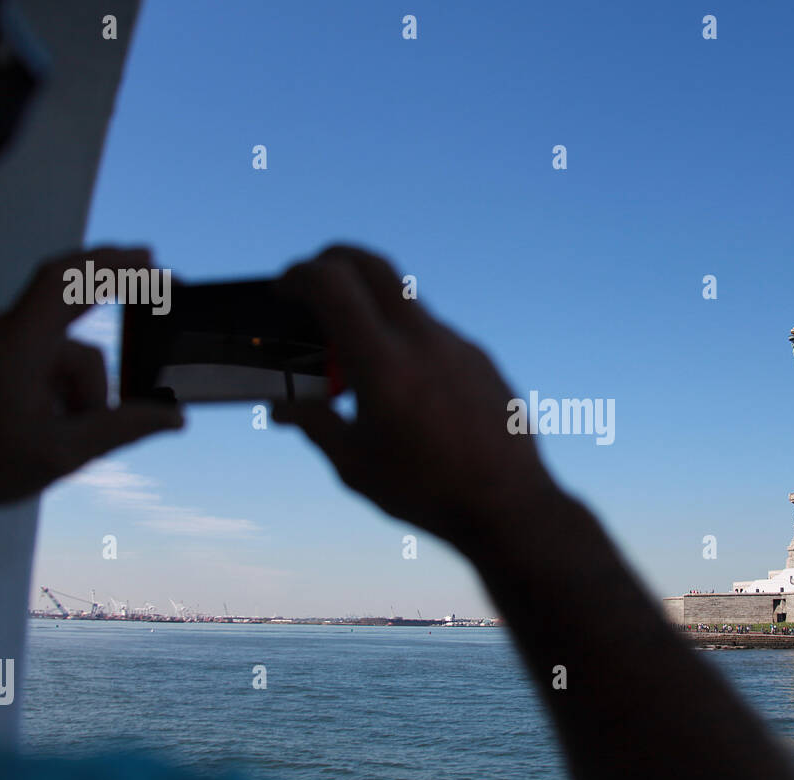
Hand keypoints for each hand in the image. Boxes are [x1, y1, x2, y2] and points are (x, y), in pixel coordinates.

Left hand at [0, 247, 183, 538]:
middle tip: (158, 287)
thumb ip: (123, 429)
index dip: (110, 263)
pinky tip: (63, 423)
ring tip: (73, 431)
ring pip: (71, 350)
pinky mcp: (2, 362)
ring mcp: (3, 347)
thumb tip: (173, 417)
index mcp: (19, 345)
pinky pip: (53, 361)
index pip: (66, 281)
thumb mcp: (62, 452)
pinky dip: (70, 388)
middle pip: (70, 294)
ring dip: (87, 387)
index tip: (149, 257)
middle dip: (113, 286)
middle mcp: (9, 335)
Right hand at [271, 245, 558, 548]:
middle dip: (333, 260)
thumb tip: (283, 404)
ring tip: (354, 360)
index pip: (331, 282)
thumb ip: (313, 423)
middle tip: (312, 282)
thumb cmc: (426, 492)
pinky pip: (433, 333)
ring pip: (404, 301)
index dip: (298, 274)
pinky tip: (401, 386)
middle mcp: (423, 341)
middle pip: (371, 263)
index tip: (284, 288)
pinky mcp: (480, 358)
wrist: (510, 506)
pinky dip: (404, 340)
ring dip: (371, 310)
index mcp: (383, 364)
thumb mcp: (354, 465)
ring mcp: (458, 345)